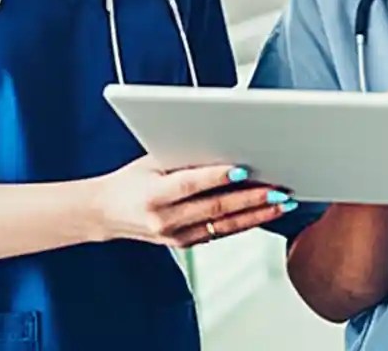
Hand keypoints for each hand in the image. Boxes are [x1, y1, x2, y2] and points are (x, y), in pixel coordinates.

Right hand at [90, 156, 295, 247]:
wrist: (104, 213)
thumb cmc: (130, 180)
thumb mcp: (150, 161)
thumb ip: (183, 156)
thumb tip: (223, 144)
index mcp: (153, 194)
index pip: (191, 184)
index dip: (218, 177)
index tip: (244, 169)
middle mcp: (165, 219)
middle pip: (216, 208)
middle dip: (252, 198)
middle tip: (279, 189)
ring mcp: (175, 236)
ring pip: (224, 225)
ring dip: (257, 214)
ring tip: (283, 203)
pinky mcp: (185, 243)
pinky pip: (220, 234)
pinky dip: (245, 222)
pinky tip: (265, 213)